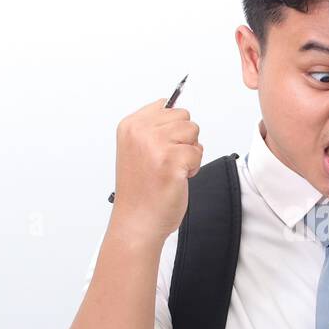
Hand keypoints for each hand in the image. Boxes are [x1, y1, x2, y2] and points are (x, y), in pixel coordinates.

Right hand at [110, 96, 203, 244]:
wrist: (137, 222)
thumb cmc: (141, 192)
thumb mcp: (137, 150)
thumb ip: (154, 128)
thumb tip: (178, 113)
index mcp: (130, 126)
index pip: (166, 106)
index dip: (172, 129)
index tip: (161, 149)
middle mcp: (140, 131)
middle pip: (183, 117)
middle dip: (183, 140)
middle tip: (167, 162)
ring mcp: (155, 144)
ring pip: (193, 132)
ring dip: (189, 153)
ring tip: (171, 170)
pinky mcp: (172, 160)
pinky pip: (198, 153)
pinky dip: (193, 168)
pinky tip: (176, 179)